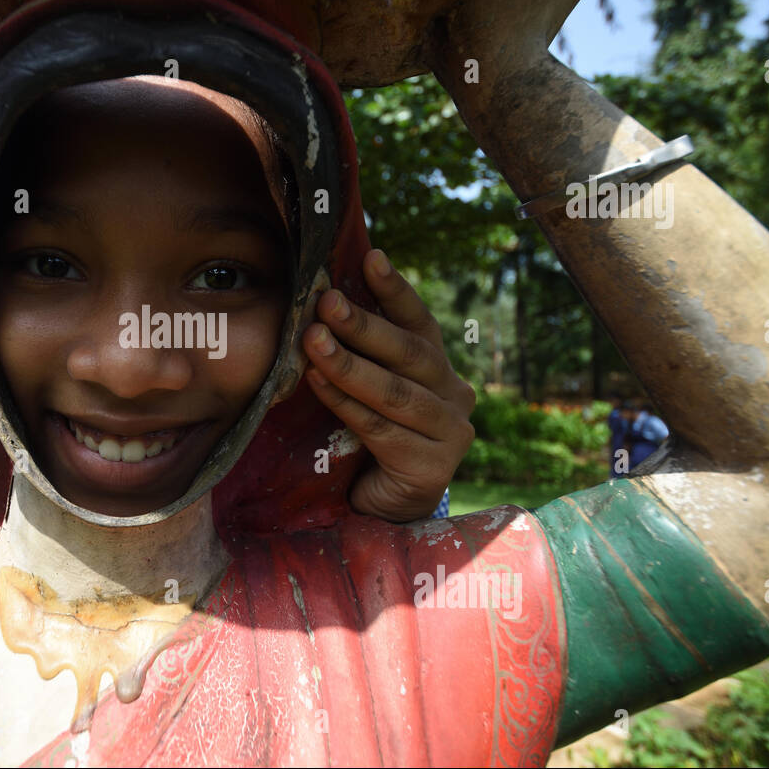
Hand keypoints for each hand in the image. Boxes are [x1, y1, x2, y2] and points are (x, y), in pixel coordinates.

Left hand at [303, 249, 475, 522]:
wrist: (381, 511)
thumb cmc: (367, 443)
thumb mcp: (368, 391)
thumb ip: (361, 355)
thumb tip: (320, 302)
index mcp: (439, 370)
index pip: (419, 323)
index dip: (394, 290)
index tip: (371, 257)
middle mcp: (455, 396)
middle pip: (409, 354)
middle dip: (364, 325)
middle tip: (326, 302)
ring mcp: (451, 434)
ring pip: (395, 392)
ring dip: (349, 365)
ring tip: (312, 341)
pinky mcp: (434, 468)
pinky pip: (381, 429)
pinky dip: (346, 405)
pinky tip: (318, 385)